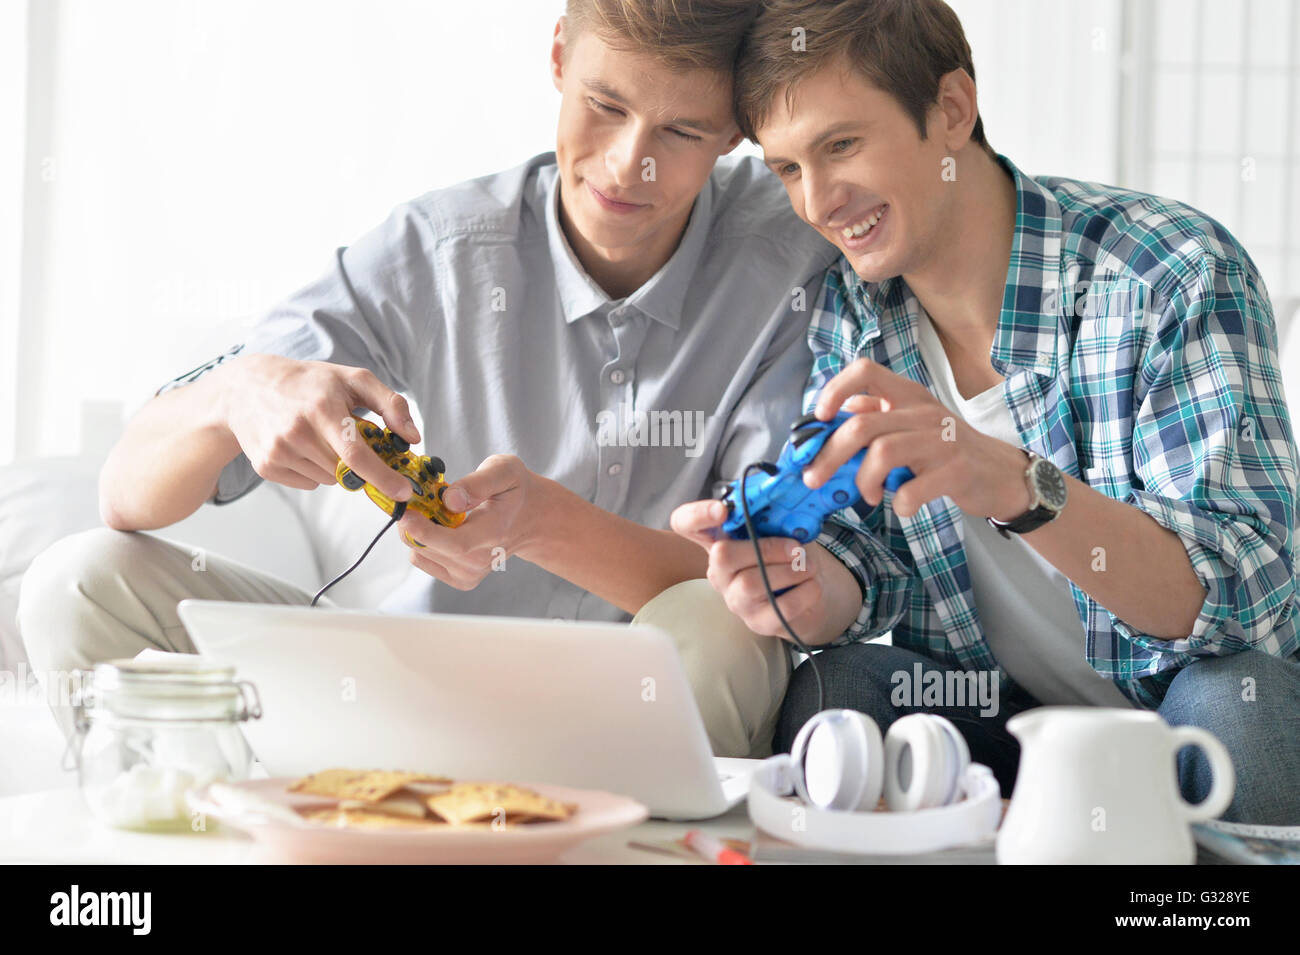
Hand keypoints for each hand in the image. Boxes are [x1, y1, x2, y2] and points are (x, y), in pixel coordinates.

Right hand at [217, 354, 419, 502]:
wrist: (247, 388)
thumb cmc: (309, 382)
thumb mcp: (353, 379)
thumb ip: (390, 404)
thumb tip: (412, 438)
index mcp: (322, 408)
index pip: (356, 455)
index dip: (383, 478)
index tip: (403, 493)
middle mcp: (297, 432)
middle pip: (347, 471)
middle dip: (359, 464)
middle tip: (350, 440)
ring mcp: (278, 452)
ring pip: (330, 479)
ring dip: (336, 466)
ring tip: (320, 436)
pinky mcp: (266, 467)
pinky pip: (309, 484)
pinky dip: (315, 471)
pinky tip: (302, 446)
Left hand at [397, 454, 540, 589]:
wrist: (531, 518)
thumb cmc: (515, 491)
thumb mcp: (505, 470)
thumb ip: (478, 482)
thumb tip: (451, 500)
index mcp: (494, 532)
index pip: (455, 543)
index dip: (425, 531)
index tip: (405, 514)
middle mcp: (481, 560)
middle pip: (429, 548)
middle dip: (411, 522)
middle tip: (414, 498)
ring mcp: (470, 573)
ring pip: (420, 552)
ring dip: (415, 530)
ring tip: (433, 511)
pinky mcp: (461, 579)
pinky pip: (423, 559)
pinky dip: (421, 541)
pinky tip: (438, 526)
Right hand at [670, 499, 838, 641]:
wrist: (810, 591)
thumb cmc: (789, 555)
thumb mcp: (780, 528)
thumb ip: (772, 515)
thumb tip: (781, 502)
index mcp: (719, 540)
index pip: (686, 523)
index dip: (696, 514)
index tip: (722, 510)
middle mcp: (720, 571)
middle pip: (723, 555)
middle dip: (766, 548)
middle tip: (796, 549)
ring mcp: (735, 599)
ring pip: (751, 584)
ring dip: (789, 572)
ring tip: (809, 567)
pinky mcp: (757, 623)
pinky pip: (779, 608)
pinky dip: (804, 593)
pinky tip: (812, 585)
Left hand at [805, 358, 1030, 519]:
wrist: (1001, 472)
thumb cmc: (947, 447)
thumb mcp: (912, 422)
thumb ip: (877, 414)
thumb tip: (837, 412)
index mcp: (909, 394)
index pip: (865, 371)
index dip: (835, 390)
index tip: (819, 417)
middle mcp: (924, 411)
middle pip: (862, 425)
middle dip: (829, 456)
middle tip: (815, 479)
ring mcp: (942, 440)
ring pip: (882, 454)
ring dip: (863, 482)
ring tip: (869, 495)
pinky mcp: (957, 470)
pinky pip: (912, 490)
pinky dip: (899, 504)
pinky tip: (903, 506)